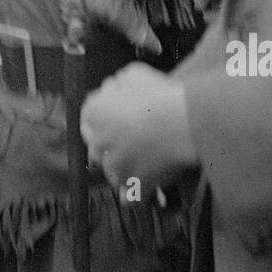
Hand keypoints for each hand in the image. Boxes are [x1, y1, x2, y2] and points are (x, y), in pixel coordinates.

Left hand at [80, 64, 198, 190]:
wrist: (183, 121)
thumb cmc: (160, 95)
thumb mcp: (132, 74)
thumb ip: (115, 85)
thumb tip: (112, 92)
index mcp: (93, 114)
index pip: (87, 119)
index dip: (103, 118)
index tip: (116, 119)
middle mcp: (98, 144)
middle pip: (98, 147)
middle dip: (110, 144)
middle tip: (131, 138)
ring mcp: (115, 168)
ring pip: (112, 172)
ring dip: (122, 168)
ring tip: (143, 160)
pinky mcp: (135, 186)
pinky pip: (130, 197)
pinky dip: (134, 195)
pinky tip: (140, 191)